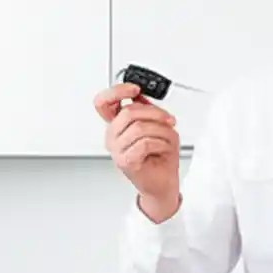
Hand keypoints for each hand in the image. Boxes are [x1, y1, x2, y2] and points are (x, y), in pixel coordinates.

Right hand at [94, 83, 180, 220]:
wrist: (163, 183)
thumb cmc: (160, 156)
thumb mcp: (157, 126)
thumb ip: (147, 110)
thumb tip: (143, 96)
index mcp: (117, 125)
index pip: (103, 102)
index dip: (117, 91)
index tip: (135, 89)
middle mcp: (113, 136)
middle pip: (129, 112)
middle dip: (155, 113)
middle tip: (169, 120)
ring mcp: (117, 149)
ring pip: (140, 127)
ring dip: (162, 131)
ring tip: (168, 138)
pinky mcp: (125, 161)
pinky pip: (144, 143)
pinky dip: (160, 143)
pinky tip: (163, 148)